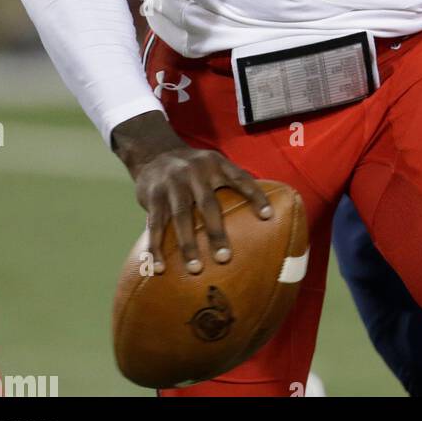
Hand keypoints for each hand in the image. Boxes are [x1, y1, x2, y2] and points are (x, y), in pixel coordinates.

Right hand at [112, 112, 271, 273]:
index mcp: (216, 164)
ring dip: (188, 245)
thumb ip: (232, 183)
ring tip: (195, 269)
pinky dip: (156, 248)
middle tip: (225, 258)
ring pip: (181, 217)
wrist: (154, 151)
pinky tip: (161, 268)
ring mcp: (172, 184)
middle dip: (216, 232)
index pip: (240, 179)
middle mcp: (195, 172)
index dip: (255, 196)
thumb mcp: (213, 165)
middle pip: (208, 204)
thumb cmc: (194, 168)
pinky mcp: (152, 195)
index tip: (268, 216)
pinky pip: (154, 225)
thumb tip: (264, 214)